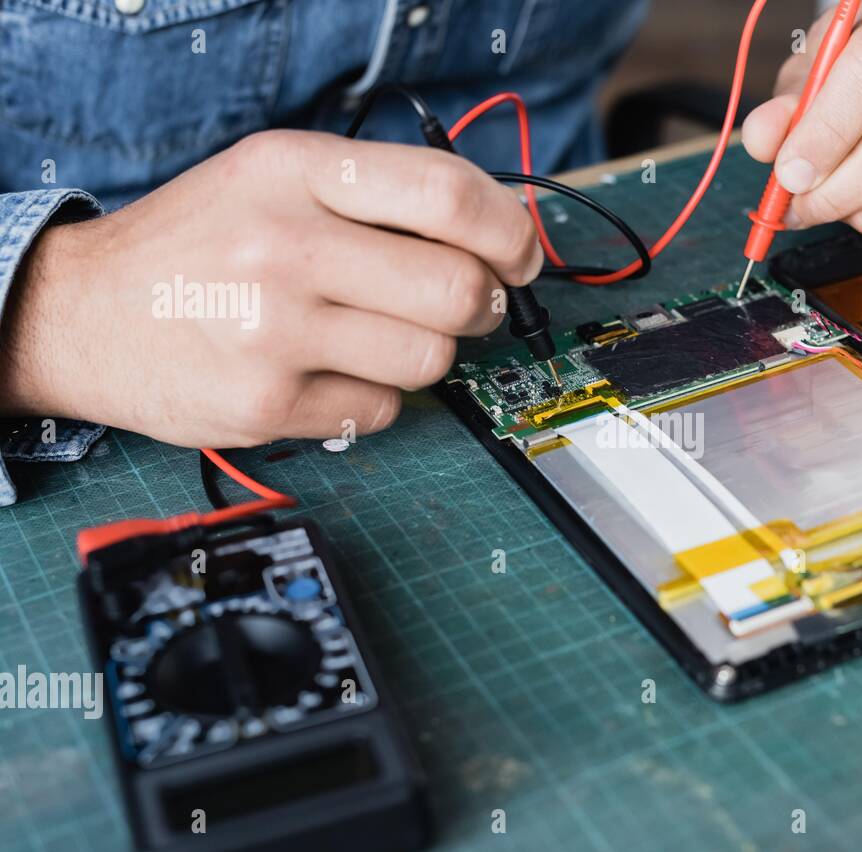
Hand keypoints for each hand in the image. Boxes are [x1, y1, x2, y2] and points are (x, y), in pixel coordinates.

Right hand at [0, 130, 541, 446]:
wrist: (81, 314)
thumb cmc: (197, 245)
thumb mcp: (273, 179)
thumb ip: (377, 194)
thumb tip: (497, 235)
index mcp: (294, 171)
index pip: (447, 195)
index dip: (509, 231)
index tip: (521, 254)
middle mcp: (285, 245)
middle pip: (458, 290)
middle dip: (482, 305)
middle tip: (466, 307)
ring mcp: (274, 331)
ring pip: (431, 360)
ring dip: (427, 355)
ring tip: (378, 337)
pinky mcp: (266, 403)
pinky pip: (382, 411)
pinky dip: (375, 398)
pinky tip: (329, 374)